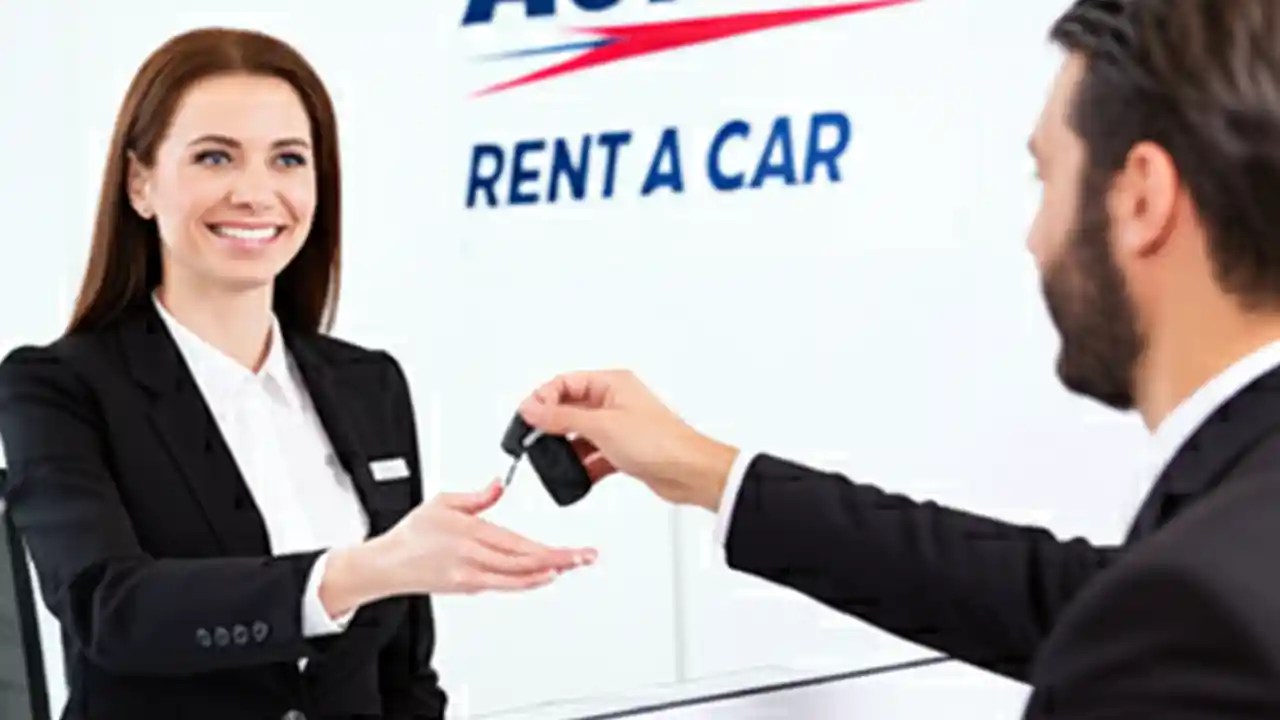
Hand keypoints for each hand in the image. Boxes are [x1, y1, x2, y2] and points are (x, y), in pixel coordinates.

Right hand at [322, 481, 594, 613]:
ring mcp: (473, 578)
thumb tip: (499, 484)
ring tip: (573, 565)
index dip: (551, 551)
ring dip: (549, 573)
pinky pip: (506, 586)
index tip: (574, 550)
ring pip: (519, 579)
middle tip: (585, 557)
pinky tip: (545, 576)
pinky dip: (528, 582)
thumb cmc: (412, 533)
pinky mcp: (471, 587)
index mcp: (470, 535)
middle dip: (560, 562)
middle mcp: (474, 561)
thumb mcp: (443, 502)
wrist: (387, 565)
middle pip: (526, 565)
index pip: (520, 545)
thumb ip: (476, 496)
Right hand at [517, 370, 738, 509]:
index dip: (543, 398)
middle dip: (552, 426)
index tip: (529, 418)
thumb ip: (562, 418)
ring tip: (556, 460)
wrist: (689, 472)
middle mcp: (615, 402)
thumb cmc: (660, 442)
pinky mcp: (622, 451)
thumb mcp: (601, 426)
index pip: (566, 383)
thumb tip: (533, 409)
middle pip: (570, 408)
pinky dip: (583, 466)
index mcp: (612, 383)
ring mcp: (618, 427)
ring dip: (567, 449)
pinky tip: (577, 476)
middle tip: (535, 440)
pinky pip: (592, 455)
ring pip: (580, 434)